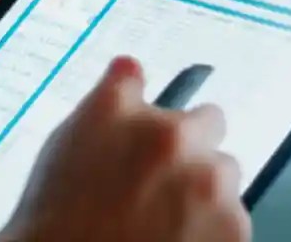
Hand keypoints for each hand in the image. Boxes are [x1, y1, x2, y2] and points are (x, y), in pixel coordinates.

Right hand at [0, 57, 251, 241]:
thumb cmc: (57, 222)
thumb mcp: (64, 150)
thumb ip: (103, 105)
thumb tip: (129, 66)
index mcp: (118, 111)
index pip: (138, 78)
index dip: (152, 106)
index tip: (151, 123)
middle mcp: (170, 135)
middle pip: (207, 123)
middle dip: (190, 147)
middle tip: (160, 183)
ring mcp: (208, 181)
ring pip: (224, 173)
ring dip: (205, 190)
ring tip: (166, 220)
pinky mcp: (232, 225)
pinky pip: (233, 216)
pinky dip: (212, 228)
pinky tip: (176, 239)